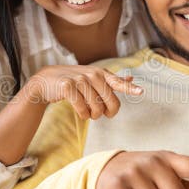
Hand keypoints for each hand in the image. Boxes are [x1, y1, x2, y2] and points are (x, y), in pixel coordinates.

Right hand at [26, 65, 142, 119]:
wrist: (47, 81)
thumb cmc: (74, 81)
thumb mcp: (93, 78)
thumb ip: (112, 80)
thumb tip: (131, 80)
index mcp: (101, 74)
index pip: (118, 83)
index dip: (130, 89)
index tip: (141, 92)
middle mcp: (93, 74)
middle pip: (111, 103)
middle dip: (106, 113)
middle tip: (99, 113)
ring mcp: (80, 80)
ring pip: (96, 109)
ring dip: (92, 115)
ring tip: (88, 111)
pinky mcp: (68, 86)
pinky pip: (82, 110)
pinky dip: (82, 115)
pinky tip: (79, 112)